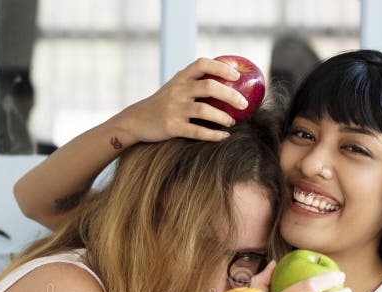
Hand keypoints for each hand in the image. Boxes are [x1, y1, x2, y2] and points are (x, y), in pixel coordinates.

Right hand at [112, 58, 248, 143]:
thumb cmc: (163, 103)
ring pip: (205, 110)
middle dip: (230, 95)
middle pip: (209, 87)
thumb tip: (229, 83)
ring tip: (232, 122)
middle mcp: (178, 90)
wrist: (137, 120)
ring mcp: (174, 109)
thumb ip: (195, 83)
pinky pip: (197, 131)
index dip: (221, 67)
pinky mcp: (172, 127)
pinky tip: (224, 136)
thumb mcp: (175, 87)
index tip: (237, 76)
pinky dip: (213, 135)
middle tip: (244, 104)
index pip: (202, 64)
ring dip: (223, 117)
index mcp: (180, 78)